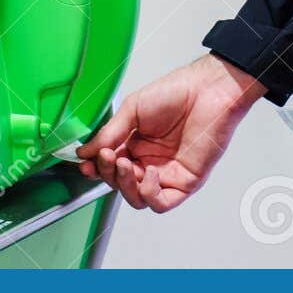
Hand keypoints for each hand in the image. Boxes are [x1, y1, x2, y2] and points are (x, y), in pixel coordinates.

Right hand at [78, 53, 265, 212]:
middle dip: (109, 174)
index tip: (85, 162)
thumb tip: (84, 152)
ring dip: (125, 186)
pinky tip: (148, 172)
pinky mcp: (186, 182)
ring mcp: (167, 174)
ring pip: (138, 199)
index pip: (110, 167)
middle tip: (108, 157)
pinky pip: (162, 203)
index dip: (96, 168)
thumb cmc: (175, 92)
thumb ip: (109, 133)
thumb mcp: (132, 109)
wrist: (207, 89)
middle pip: (120, 185)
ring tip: (124, 164)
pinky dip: (149, 193)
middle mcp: (149, 161)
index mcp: (136, 145)